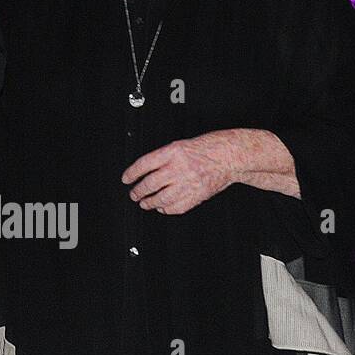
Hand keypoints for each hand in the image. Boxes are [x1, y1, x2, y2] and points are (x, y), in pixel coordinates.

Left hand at [122, 132, 238, 213]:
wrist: (228, 157)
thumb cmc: (205, 149)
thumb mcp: (179, 146)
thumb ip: (162, 158)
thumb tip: (143, 171)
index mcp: (172, 152)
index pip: (144, 164)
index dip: (132, 173)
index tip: (126, 179)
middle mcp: (178, 168)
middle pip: (150, 184)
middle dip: (138, 191)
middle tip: (133, 194)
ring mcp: (188, 183)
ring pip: (162, 198)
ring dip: (149, 203)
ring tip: (144, 203)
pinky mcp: (197, 195)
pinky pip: (177, 207)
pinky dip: (167, 209)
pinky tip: (162, 207)